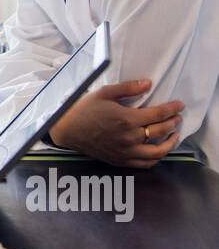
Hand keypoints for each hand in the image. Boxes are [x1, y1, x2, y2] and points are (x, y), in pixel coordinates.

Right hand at [48, 79, 183, 168]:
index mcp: (127, 119)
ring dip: (170, 143)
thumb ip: (129, 88)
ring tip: (174, 135)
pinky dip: (156, 158)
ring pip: (157, 152)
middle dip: (173, 123)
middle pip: (161, 131)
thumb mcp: (105, 92)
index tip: (180, 105)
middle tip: (177, 117)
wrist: (67, 129)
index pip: (158, 114)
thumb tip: (148, 84)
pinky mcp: (121, 160)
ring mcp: (126, 152)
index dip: (172, 109)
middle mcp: (129, 138)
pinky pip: (145, 164)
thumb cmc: (84, 109)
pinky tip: (158, 150)